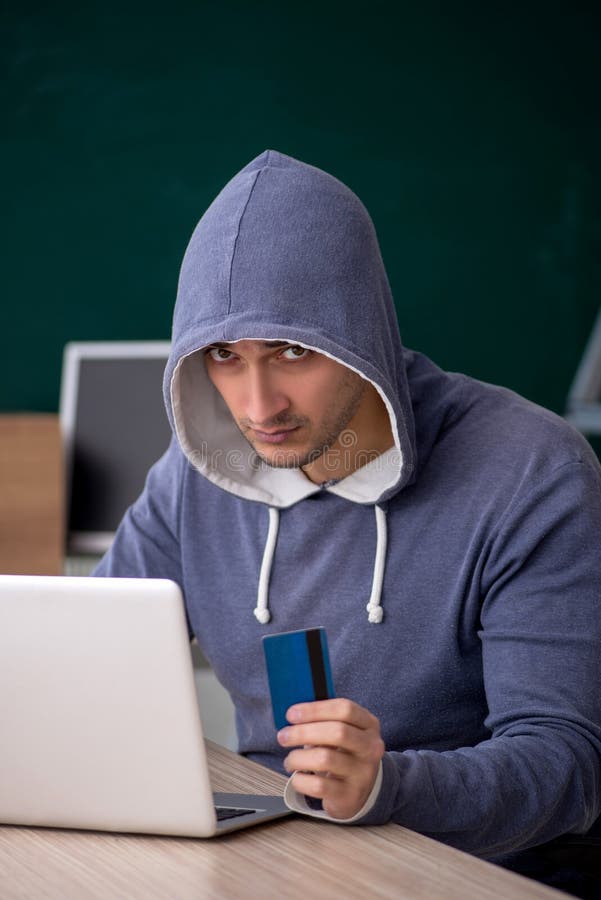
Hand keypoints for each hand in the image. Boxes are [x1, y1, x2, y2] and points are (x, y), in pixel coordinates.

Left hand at [277, 698, 384, 819]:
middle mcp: (370, 747)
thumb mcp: (342, 731)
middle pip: (337, 732)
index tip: (291, 714)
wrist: (360, 789)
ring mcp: (362, 772)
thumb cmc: (344, 753)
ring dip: (298, 757)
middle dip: (303, 732)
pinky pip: (318, 785)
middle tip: (283, 736)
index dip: (315, 709)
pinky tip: (298, 777)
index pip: (345, 709)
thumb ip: (322, 720)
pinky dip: (300, 780)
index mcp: (368, 724)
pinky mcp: (350, 795)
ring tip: (290, 760)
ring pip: (325, 759)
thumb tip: (293, 715)